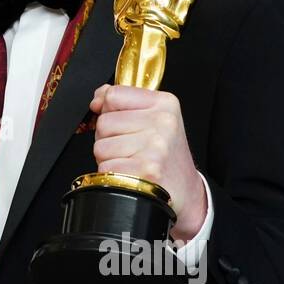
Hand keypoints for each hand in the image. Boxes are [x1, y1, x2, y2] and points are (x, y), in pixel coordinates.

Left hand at [88, 84, 205, 240]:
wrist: (185, 189)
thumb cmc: (164, 154)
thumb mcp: (154, 118)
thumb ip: (123, 101)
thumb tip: (98, 99)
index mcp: (164, 103)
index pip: (113, 94)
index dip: (107, 109)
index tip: (120, 121)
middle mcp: (163, 122)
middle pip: (104, 122)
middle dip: (109, 138)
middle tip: (132, 148)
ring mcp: (156, 147)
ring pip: (100, 146)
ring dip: (109, 158)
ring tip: (132, 161)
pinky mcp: (147, 171)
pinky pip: (105, 168)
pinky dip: (112, 175)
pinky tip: (131, 174)